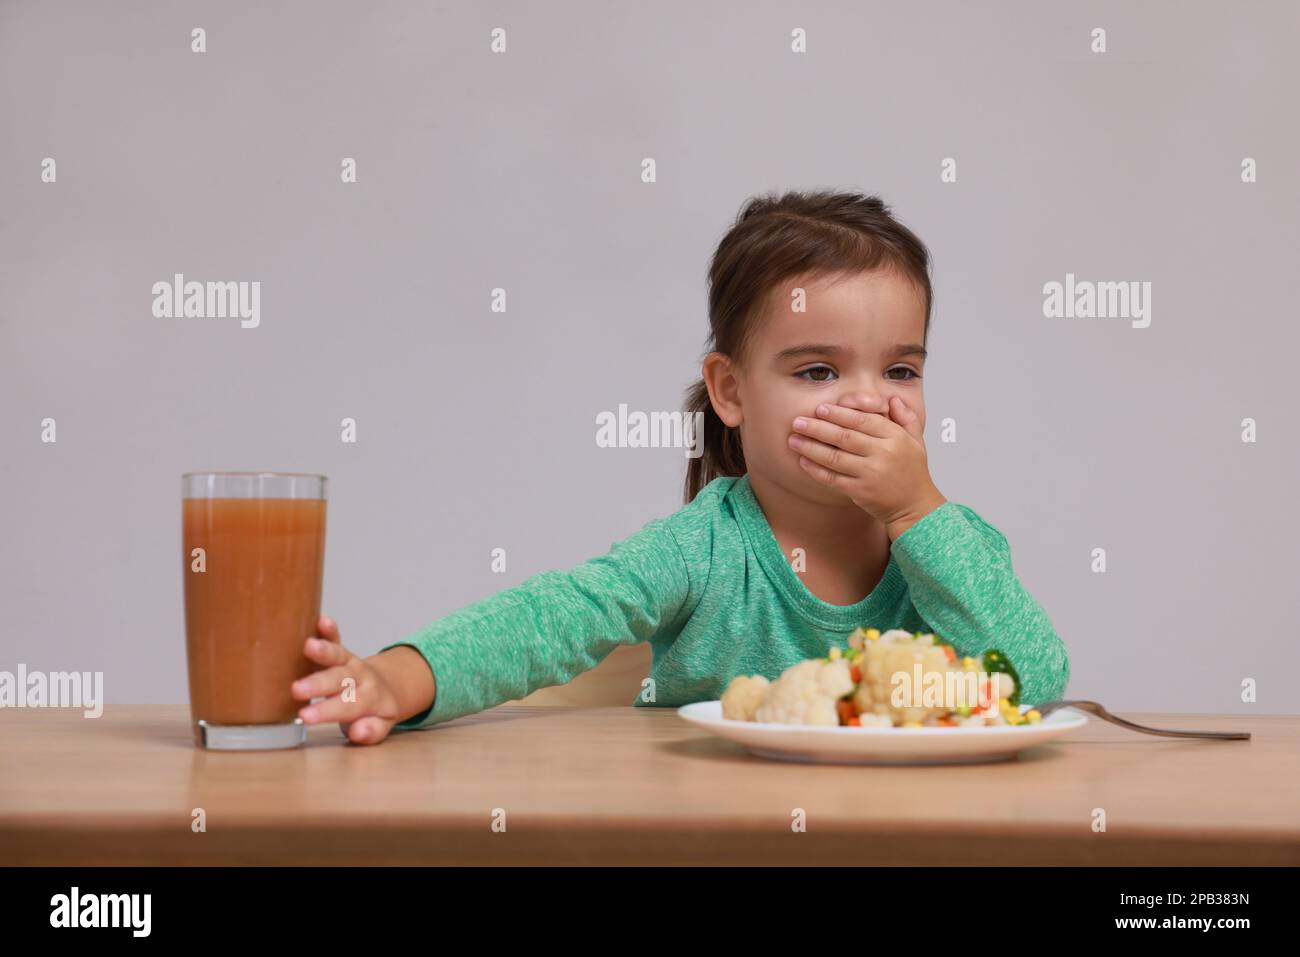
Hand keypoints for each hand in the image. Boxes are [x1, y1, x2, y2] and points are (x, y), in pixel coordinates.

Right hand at [292, 615, 403, 744]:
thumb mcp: (381, 727)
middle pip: (339, 680)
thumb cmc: (375, 712)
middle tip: (296, 689)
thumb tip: (358, 730)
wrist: (387, 688)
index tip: (305, 717)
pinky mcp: (341, 652)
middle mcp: (360, 678)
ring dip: (324, 650)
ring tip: (309, 646)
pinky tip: (321, 620)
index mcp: (371, 698)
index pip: (348, 706)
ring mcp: (350, 662)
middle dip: (318, 684)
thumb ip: (371, 731)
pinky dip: (329, 630)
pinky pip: (336, 639)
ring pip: (338, 655)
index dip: (327, 711)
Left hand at [788, 394, 946, 538]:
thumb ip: (905, 417)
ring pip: (834, 457)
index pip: (862, 420)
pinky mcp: (860, 491)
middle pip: (844, 437)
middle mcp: (883, 454)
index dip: (839, 414)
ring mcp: (870, 474)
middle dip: (817, 428)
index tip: (820, 408)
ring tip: (792, 439)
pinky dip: (815, 469)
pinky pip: (832, 478)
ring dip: (810, 447)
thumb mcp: (917, 441)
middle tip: (798, 421)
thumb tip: (892, 399)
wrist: (916, 506)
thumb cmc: (913, 472)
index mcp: (895, 437)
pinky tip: (802, 460)